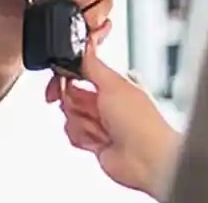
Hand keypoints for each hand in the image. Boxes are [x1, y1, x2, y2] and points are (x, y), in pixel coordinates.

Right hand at [46, 39, 180, 199]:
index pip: (81, 74)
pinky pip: (73, 135)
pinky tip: (99, 141)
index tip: (61, 80)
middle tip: (88, 108)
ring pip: (70, 117)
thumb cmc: (141, 122)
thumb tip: (82, 48)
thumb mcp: (113, 84)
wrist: (146, 159)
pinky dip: (83, 138)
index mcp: (114, 85)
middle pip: (71, 96)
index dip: (67, 77)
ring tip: (101, 129)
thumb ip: (93, 65)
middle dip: (74, 103)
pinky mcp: (95, 143)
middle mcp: (107, 103)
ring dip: (81, 123)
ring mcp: (100, 124)